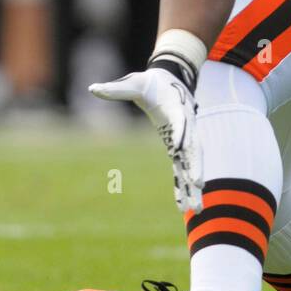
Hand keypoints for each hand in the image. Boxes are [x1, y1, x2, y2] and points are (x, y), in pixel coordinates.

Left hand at [89, 67, 202, 212]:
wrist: (171, 81)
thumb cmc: (151, 83)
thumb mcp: (134, 83)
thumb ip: (116, 89)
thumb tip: (92, 88)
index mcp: (175, 108)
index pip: (179, 121)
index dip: (180, 133)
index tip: (178, 147)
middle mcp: (185, 127)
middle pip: (192, 149)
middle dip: (195, 167)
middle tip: (198, 185)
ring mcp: (183, 139)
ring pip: (191, 164)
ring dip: (193, 186)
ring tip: (197, 209)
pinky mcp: (178, 148)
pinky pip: (182, 168)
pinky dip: (183, 186)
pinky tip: (183, 206)